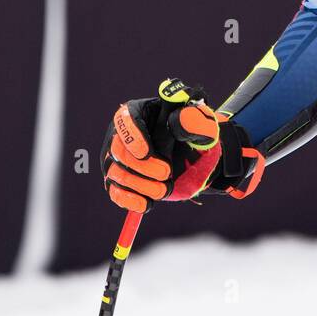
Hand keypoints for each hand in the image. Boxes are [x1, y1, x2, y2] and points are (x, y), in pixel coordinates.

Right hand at [100, 79, 263, 211]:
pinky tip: (147, 204)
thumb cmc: (194, 133)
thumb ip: (193, 118)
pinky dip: (130, 200)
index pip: (124, 120)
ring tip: (165, 189)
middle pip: (118, 151)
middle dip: (142, 166)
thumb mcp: (201, 123)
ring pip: (116, 174)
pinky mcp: (119, 181)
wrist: (193, 157)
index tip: (146, 153)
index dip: (132, 138)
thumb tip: (179, 110)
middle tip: (166, 173)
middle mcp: (120, 135)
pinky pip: (115, 192)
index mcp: (138, 112)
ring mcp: (117, 159)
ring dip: (141, 185)